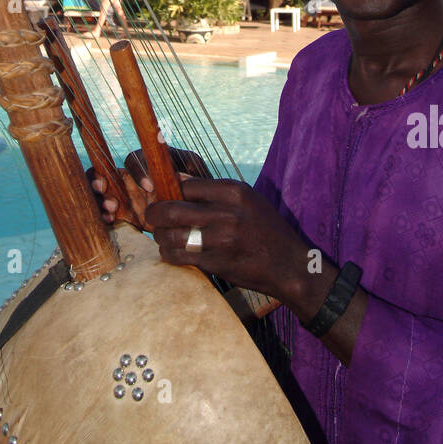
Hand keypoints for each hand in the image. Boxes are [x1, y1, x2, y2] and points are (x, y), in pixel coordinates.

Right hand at [87, 147, 207, 225]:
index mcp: (149, 165)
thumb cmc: (196, 192)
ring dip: (100, 197)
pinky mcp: (123, 214)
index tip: (149, 187)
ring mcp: (125, 196)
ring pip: (102, 190)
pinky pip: (105, 211)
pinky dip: (103, 214)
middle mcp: (133, 177)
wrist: (193, 220)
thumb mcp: (197, 179)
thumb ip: (189, 174)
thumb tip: (178, 173)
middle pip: (109, 171)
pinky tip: (109, 220)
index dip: (138, 170)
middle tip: (108, 195)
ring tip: (110, 210)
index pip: (136, 159)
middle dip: (103, 179)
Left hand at [145, 178, 312, 305]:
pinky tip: (173, 252)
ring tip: (163, 236)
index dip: (167, 191)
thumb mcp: (247, 200)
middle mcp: (228, 213)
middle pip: (172, 209)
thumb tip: (176, 178)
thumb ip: (213, 191)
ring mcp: (223, 240)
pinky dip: (169, 254)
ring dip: (160, 237)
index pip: (186, 185)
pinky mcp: (218, 264)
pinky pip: (180, 257)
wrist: (291, 265)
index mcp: (235, 191)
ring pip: (172, 235)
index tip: (160, 196)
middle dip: (154, 213)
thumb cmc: (265, 229)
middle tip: (151, 216)